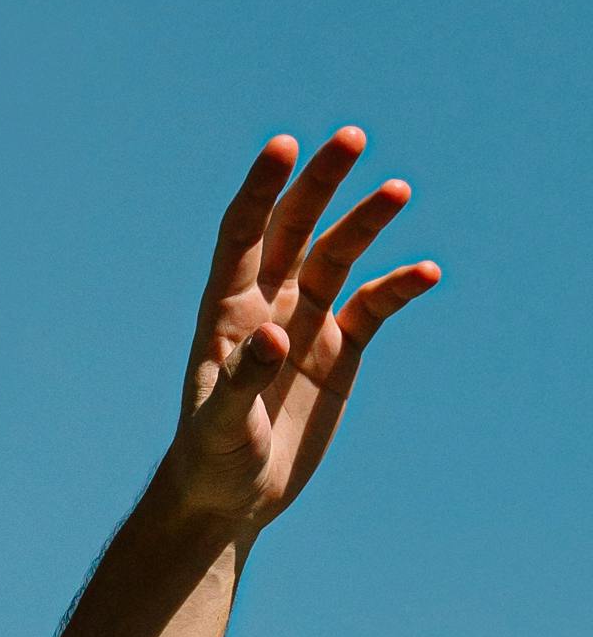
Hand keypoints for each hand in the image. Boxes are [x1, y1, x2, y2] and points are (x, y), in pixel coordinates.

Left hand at [167, 129, 438, 534]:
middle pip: (296, 227)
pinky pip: (375, 305)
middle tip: (352, 138)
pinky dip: (399, 287)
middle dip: (321, 182)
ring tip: (397, 191)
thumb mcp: (220, 427)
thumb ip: (241, 381)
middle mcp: (269, 304)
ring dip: (367, 221)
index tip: (284, 146)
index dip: (262, 189)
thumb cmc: (211, 462)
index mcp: (227, 311)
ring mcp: (307, 322)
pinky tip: (425, 274)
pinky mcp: (340, 350)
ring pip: (340, 254)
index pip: (243, 233)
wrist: (233, 499)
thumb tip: (273, 337)